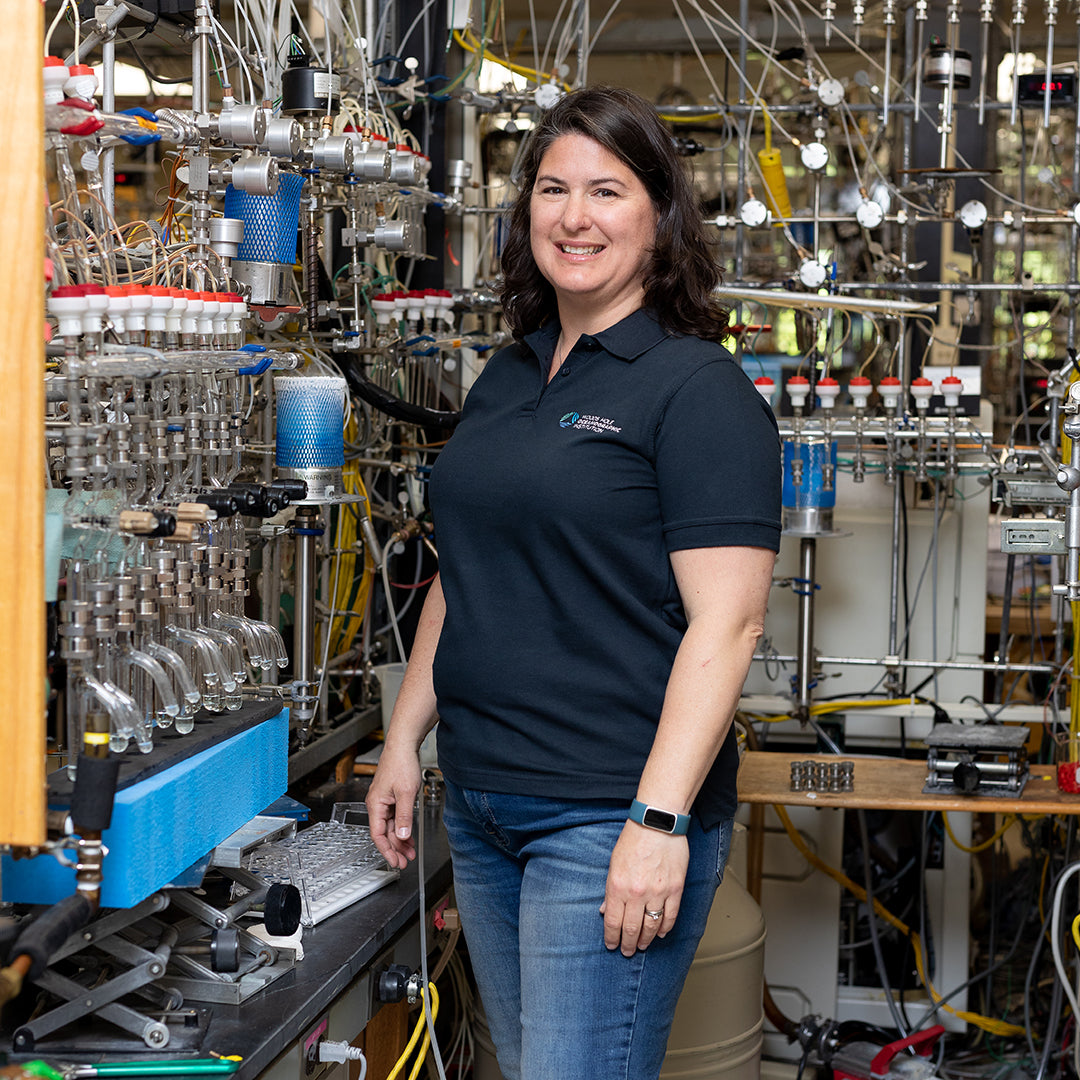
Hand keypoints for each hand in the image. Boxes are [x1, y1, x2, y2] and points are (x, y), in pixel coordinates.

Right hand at [365, 743, 421, 868]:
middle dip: (396, 847)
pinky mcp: (392, 796)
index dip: (387, 850)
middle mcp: (377, 804)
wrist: (404, 745)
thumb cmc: (401, 763)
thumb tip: (402, 835)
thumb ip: (404, 817)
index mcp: (375, 804)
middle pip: (385, 832)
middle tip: (405, 860)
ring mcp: (385, 800)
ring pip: (391, 826)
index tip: (395, 861)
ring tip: (410, 851)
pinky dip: (403, 827)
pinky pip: (396, 817)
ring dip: (401, 838)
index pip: (377, 835)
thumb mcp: (406, 793)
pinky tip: (409, 834)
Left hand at [600, 821, 688, 956]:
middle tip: (627, 951)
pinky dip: (665, 929)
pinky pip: (670, 917)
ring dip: (645, 939)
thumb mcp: (613, 863)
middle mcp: (637, 893)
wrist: (657, 822)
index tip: (612, 945)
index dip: (611, 937)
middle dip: (628, 944)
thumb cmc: (634, 838)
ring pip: (651, 927)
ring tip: (642, 945)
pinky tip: (660, 933)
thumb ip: (610, 889)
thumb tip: (605, 909)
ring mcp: (658, 892)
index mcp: (617, 886)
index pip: (612, 921)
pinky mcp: (675, 889)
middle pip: (631, 929)